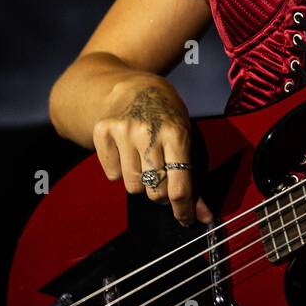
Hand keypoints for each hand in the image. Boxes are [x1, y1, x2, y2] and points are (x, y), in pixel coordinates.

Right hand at [91, 77, 213, 226]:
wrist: (130, 86)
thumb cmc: (165, 113)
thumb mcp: (185, 136)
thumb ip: (193, 178)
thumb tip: (203, 216)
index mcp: (176, 132)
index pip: (179, 186)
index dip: (184, 210)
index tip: (186, 219)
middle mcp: (148, 132)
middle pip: (155, 190)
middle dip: (162, 194)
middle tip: (163, 180)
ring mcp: (122, 131)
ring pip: (132, 187)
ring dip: (141, 182)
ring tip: (144, 161)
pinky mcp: (102, 132)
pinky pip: (112, 176)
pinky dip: (120, 171)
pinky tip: (126, 152)